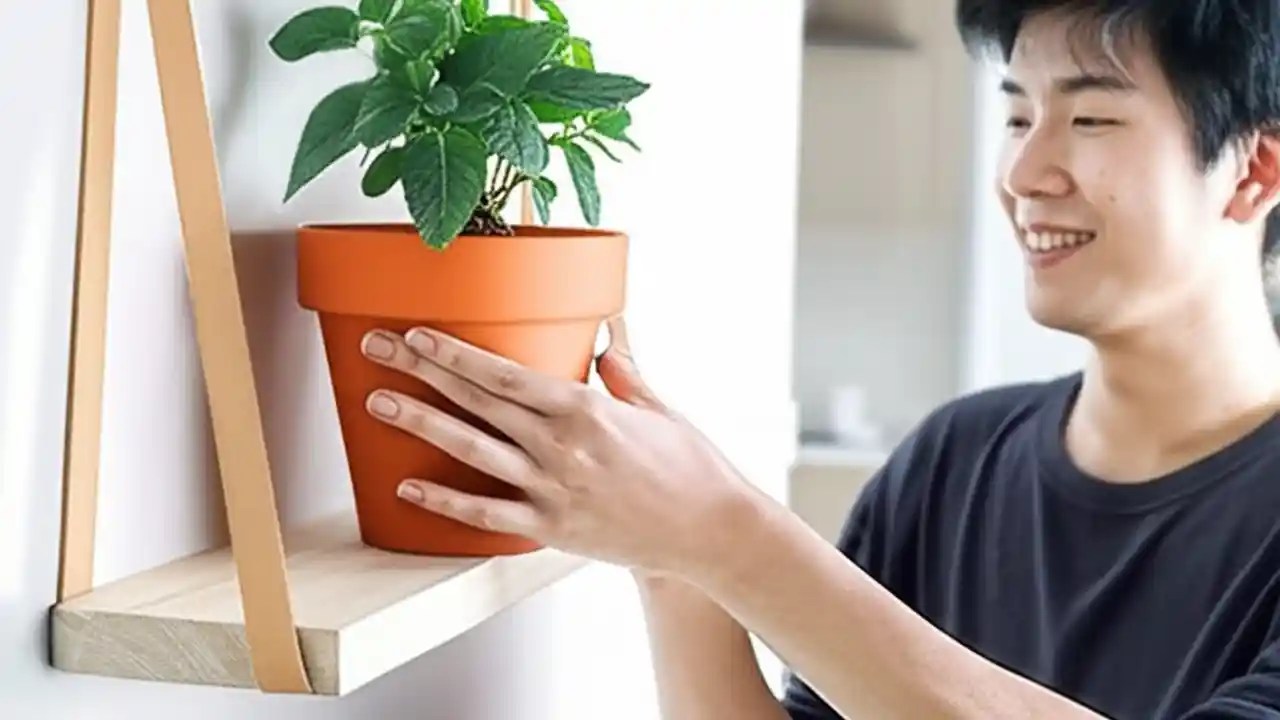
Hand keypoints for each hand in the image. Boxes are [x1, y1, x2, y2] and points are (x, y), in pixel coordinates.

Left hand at [358, 317, 760, 579]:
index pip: (505, 372)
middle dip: (421, 371)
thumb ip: (625, 371)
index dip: (455, 351)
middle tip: (377, 348)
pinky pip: (486, 512)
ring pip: (472, 450)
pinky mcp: (552, 528)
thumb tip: (608, 336)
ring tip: (378, 402)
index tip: (418, 333)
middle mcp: (562, 444)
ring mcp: (553, 488)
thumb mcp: (659, 407)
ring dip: (421, 423)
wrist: (710, 531)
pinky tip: (409, 485)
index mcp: (586, 407)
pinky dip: (444, 500)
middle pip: (477, 401)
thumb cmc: (690, 466)